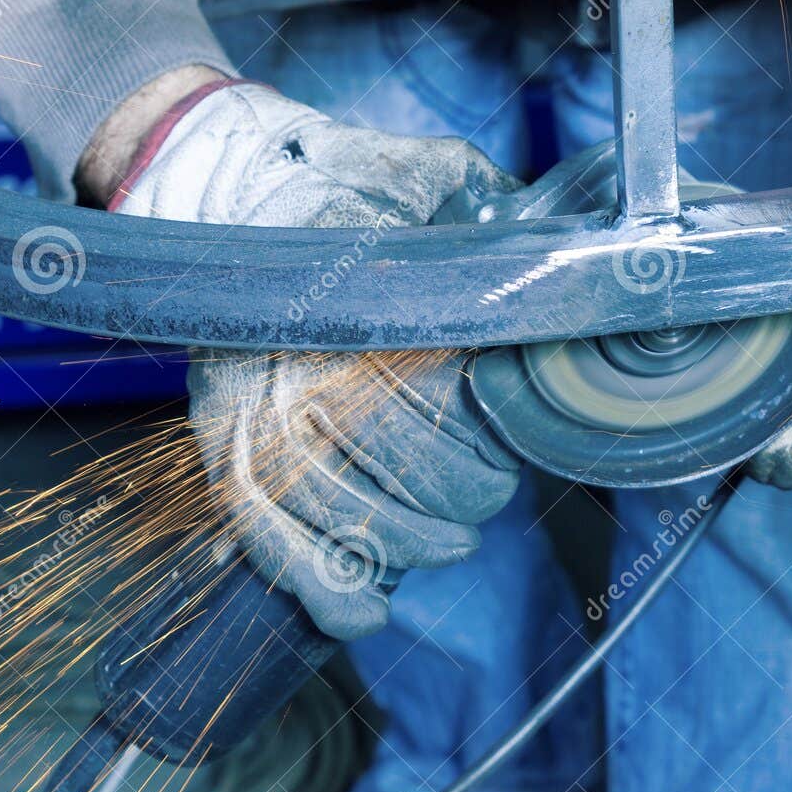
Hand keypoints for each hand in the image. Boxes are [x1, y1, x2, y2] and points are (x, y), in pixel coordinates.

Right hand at [101, 71, 521, 639]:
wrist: (231, 183)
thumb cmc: (348, 190)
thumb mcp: (436, 177)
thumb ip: (497, 214)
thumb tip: (573, 251)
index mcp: (353, 293)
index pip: (429, 389)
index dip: (478, 433)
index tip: (510, 437)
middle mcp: (294, 354)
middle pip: (394, 458)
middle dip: (461, 492)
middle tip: (490, 489)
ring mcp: (245, 405)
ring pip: (334, 510)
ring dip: (406, 543)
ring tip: (452, 542)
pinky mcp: (217, 443)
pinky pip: (260, 538)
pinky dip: (317, 589)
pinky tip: (366, 613)